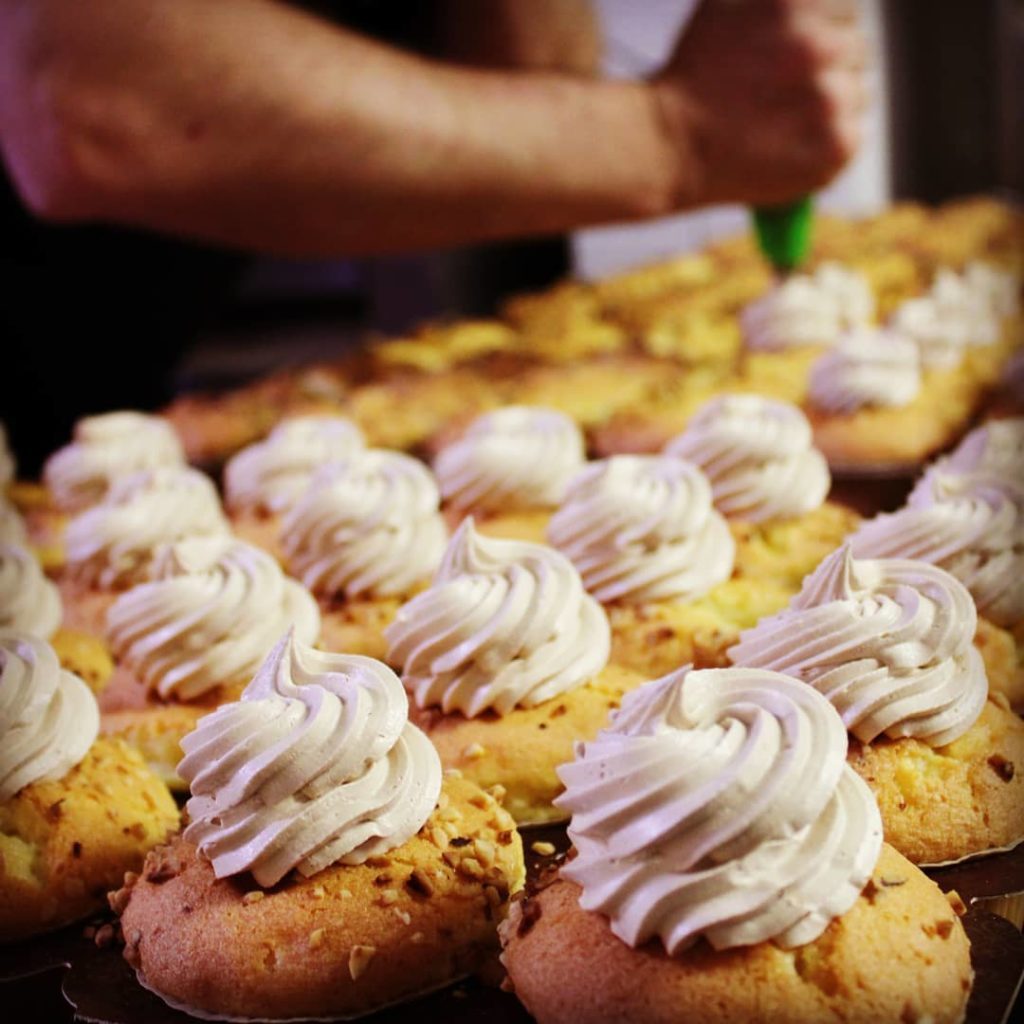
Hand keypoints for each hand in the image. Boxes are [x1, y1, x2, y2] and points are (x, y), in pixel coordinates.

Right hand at [654, 0, 867, 206]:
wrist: (668, 146)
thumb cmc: (695, 76)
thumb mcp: (727, 2)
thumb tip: (808, 4)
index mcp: (794, 3)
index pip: (846, 7)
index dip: (817, 29)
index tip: (788, 54)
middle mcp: (817, 46)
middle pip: (856, 46)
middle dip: (825, 66)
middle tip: (778, 92)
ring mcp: (829, 99)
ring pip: (858, 92)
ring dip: (828, 104)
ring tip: (779, 120)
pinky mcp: (835, 147)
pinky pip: (853, 134)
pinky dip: (827, 142)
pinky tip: (789, 144)